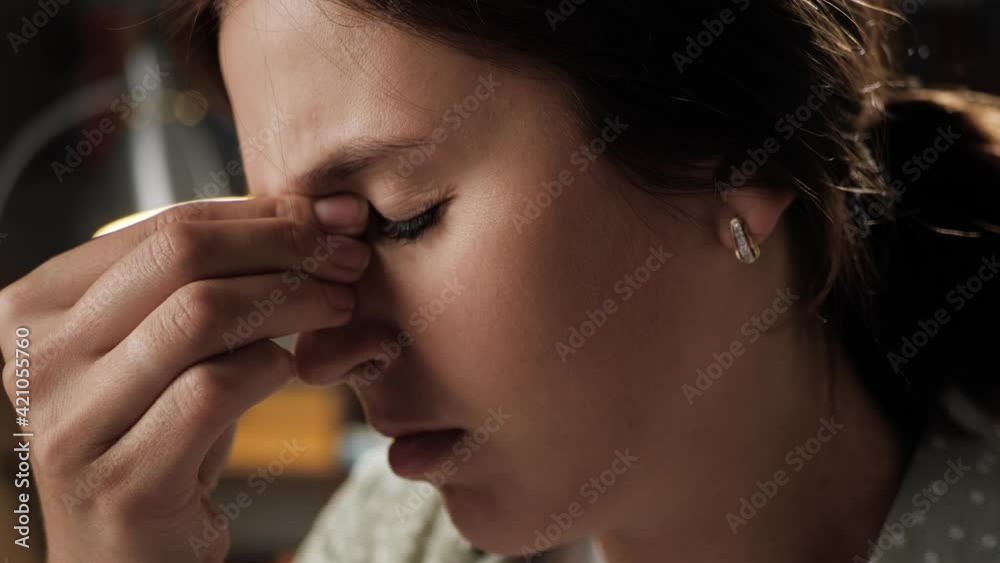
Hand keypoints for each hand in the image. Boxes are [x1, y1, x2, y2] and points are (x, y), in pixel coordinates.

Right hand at [0, 193, 370, 561]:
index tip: (331, 217)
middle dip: (283, 245)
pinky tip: (294, 368)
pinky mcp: (121, 481)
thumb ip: (215, 279)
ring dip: (292, 300)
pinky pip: (215, 390)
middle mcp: (35, 357)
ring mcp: (69, 423)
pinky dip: (271, 366)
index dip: (259, 214)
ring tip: (339, 305)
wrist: (132, 554)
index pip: (162, 227)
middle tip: (349, 257)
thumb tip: (317, 211)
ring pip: (200, 315)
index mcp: (38, 307)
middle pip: (180, 257)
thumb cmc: (158, 435)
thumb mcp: (171, 347)